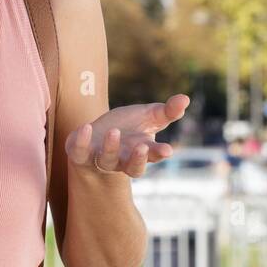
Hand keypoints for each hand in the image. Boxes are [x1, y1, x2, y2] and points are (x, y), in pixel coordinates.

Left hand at [65, 94, 189, 176]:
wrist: (95, 133)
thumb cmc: (126, 125)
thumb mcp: (149, 115)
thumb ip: (167, 111)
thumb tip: (185, 98)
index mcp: (142, 152)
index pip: (153, 156)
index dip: (159, 154)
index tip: (167, 149)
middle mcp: (123, 160)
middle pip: (133, 168)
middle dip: (138, 159)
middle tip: (143, 146)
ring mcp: (101, 159)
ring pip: (107, 161)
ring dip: (111, 148)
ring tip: (114, 132)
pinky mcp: (80, 155)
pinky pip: (80, 153)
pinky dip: (82, 142)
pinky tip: (86, 128)